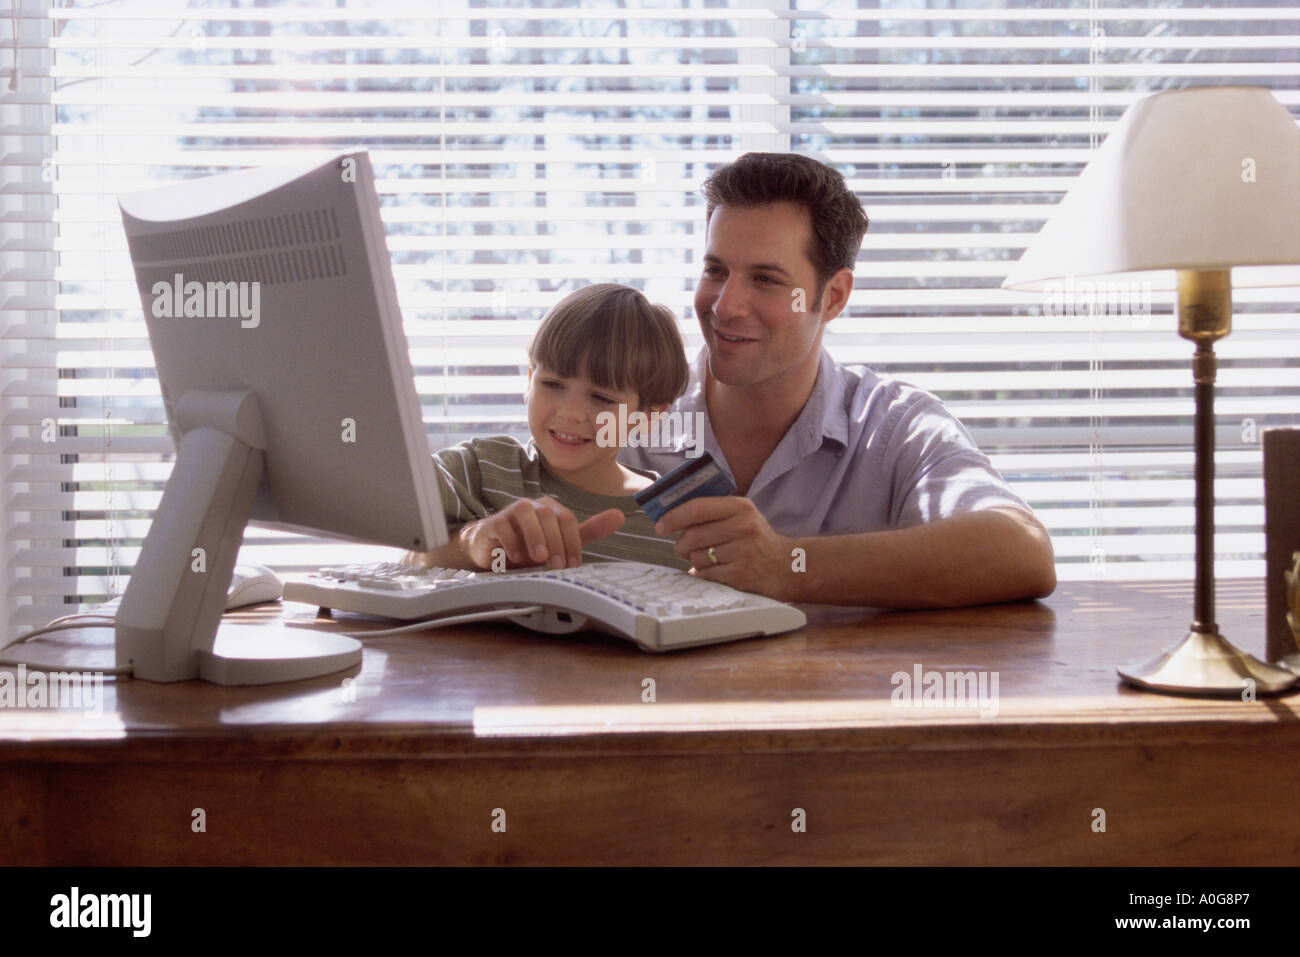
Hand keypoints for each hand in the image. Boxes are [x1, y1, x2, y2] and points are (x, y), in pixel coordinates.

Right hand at [464, 497, 624, 570]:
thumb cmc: (530, 545)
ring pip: (525, 513)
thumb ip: (589, 530)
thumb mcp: (562, 541)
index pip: (568, 519)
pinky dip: (510, 540)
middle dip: (556, 542)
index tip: (573, 565)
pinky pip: (501, 525)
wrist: (494, 549)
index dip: (573, 542)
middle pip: (549, 515)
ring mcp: (512, 512)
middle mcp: (534, 506)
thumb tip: (620, 516)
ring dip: (535, 536)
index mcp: (552, 509)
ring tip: (539, 558)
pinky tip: (516, 557)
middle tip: (557, 566)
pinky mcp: (493, 523)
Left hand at [655, 496, 797, 599]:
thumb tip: (671, 518)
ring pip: (697, 557)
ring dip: (694, 561)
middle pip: (692, 535)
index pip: (697, 508)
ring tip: (709, 559)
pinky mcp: (741, 574)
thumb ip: (713, 513)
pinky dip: (704, 574)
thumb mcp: (743, 516)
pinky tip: (716, 570)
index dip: (673, 517)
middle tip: (681, 548)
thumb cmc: (758, 540)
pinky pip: (706, 574)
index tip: (660, 525)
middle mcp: (743, 526)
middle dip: (680, 545)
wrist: (789, 566)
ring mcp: (743, 551)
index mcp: (741, 507)